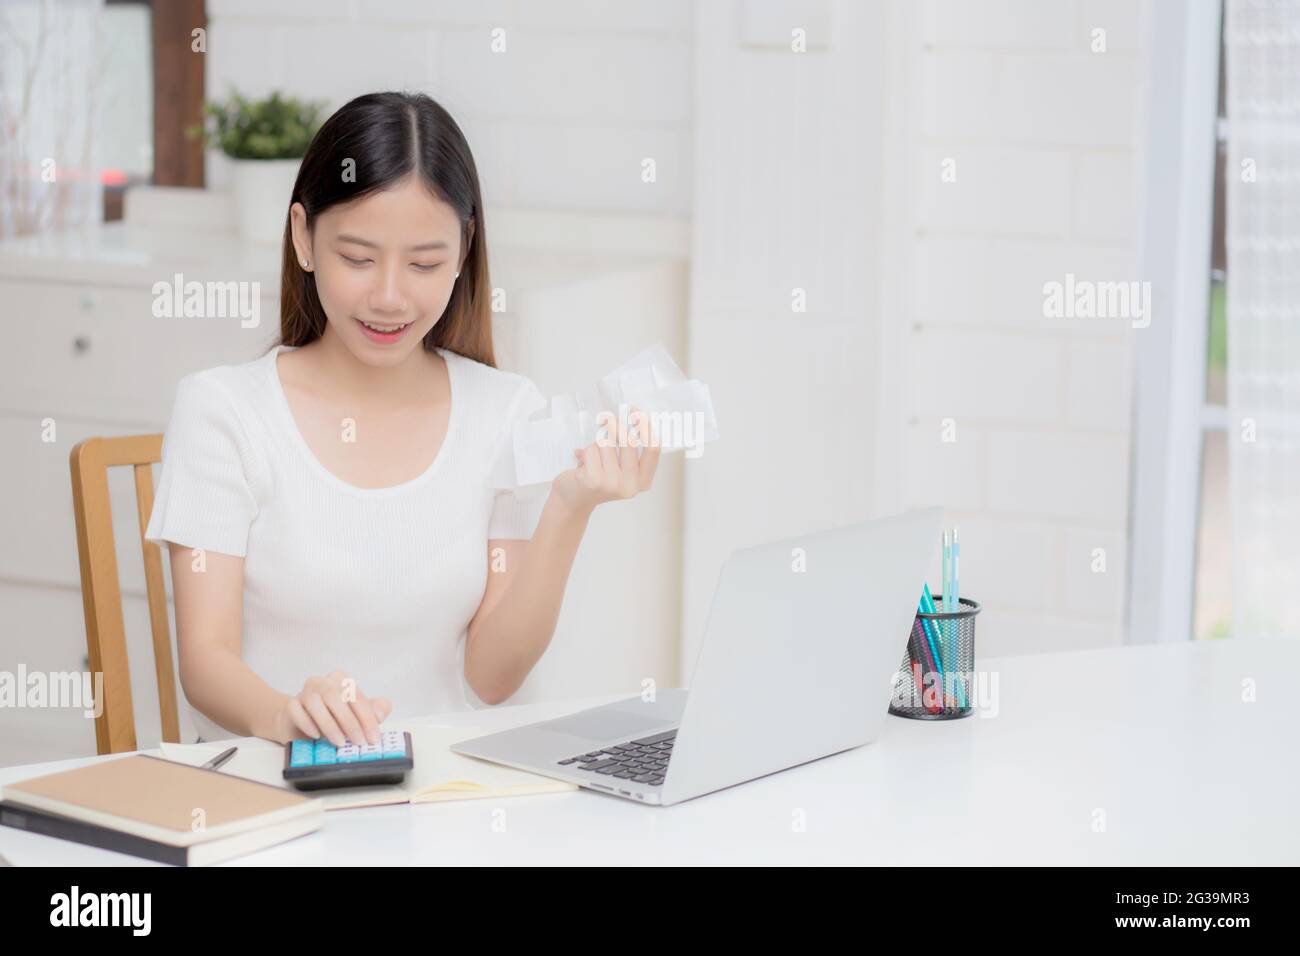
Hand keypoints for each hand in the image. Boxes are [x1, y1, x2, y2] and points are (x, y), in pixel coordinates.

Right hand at [275, 669, 391, 746]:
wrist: (299, 724)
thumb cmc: (331, 718)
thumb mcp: (357, 715)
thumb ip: (374, 710)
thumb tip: (380, 713)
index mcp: (342, 681)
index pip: (356, 696)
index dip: (367, 718)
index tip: (373, 737)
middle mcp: (323, 683)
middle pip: (337, 696)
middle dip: (350, 722)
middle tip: (358, 741)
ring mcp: (305, 692)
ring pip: (315, 702)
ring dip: (330, 724)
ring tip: (339, 742)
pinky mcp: (290, 705)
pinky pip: (296, 710)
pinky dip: (307, 723)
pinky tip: (316, 735)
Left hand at [551, 406, 660, 515]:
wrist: (574, 501)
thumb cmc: (598, 480)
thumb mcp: (621, 469)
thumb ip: (630, 450)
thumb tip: (630, 415)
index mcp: (642, 481)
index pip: (653, 449)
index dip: (646, 427)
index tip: (636, 411)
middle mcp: (630, 485)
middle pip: (629, 441)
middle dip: (615, 426)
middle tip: (606, 418)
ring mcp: (612, 484)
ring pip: (607, 443)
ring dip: (597, 444)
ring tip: (593, 458)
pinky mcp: (593, 480)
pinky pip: (591, 450)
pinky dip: (585, 452)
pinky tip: (582, 465)